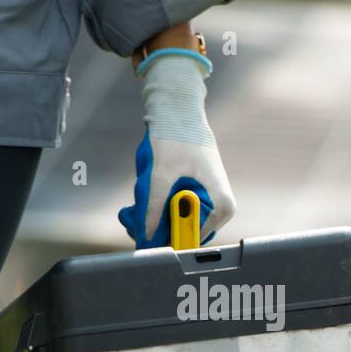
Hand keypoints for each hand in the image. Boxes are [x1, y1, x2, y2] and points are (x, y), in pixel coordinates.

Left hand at [117, 52, 236, 248]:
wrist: (178, 110)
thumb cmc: (175, 136)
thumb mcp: (159, 175)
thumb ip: (153, 210)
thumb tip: (146, 240)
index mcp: (219, 207)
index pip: (189, 241)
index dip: (162, 240)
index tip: (140, 231)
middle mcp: (219, 210)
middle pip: (181, 235)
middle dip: (153, 226)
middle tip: (131, 212)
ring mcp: (209, 204)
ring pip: (172, 226)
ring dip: (150, 216)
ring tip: (137, 197)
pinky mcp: (196, 198)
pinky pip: (172, 214)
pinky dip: (154, 208)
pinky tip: (143, 195)